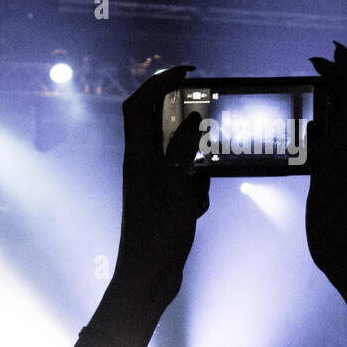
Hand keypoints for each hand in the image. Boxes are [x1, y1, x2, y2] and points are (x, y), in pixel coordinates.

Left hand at [114, 65, 209, 304]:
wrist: (149, 275)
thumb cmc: (157, 231)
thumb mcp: (176, 182)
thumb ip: (183, 147)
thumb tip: (191, 119)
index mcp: (137, 154)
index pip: (139, 104)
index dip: (158, 82)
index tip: (187, 71)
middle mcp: (142, 164)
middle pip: (160, 126)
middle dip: (186, 125)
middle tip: (209, 126)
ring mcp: (154, 184)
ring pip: (180, 157)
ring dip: (196, 165)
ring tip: (200, 184)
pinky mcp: (165, 202)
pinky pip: (187, 183)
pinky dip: (197, 191)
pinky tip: (197, 208)